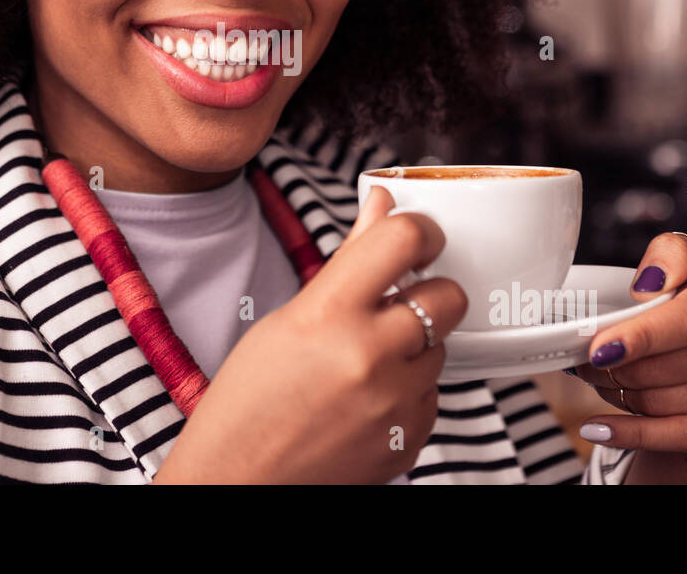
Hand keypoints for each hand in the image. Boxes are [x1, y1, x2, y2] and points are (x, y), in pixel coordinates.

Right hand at [153, 186, 467, 483]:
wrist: (239, 483)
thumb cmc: (249, 401)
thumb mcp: (288, 318)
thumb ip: (347, 261)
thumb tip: (381, 203)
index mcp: (328, 313)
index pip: (404, 240)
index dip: (423, 230)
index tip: (421, 236)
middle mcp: (368, 355)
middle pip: (447, 296)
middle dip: (431, 291)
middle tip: (402, 300)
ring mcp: (394, 403)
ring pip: (442, 347)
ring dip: (416, 346)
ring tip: (366, 362)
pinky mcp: (410, 441)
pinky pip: (433, 396)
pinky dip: (410, 391)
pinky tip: (367, 399)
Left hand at [569, 232, 686, 481]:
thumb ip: (670, 256)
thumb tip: (648, 285)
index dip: (643, 335)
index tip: (599, 348)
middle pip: (671, 365)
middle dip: (616, 366)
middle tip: (585, 361)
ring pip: (665, 401)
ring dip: (618, 393)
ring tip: (599, 380)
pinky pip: (681, 436)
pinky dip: (632, 433)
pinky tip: (598, 428)